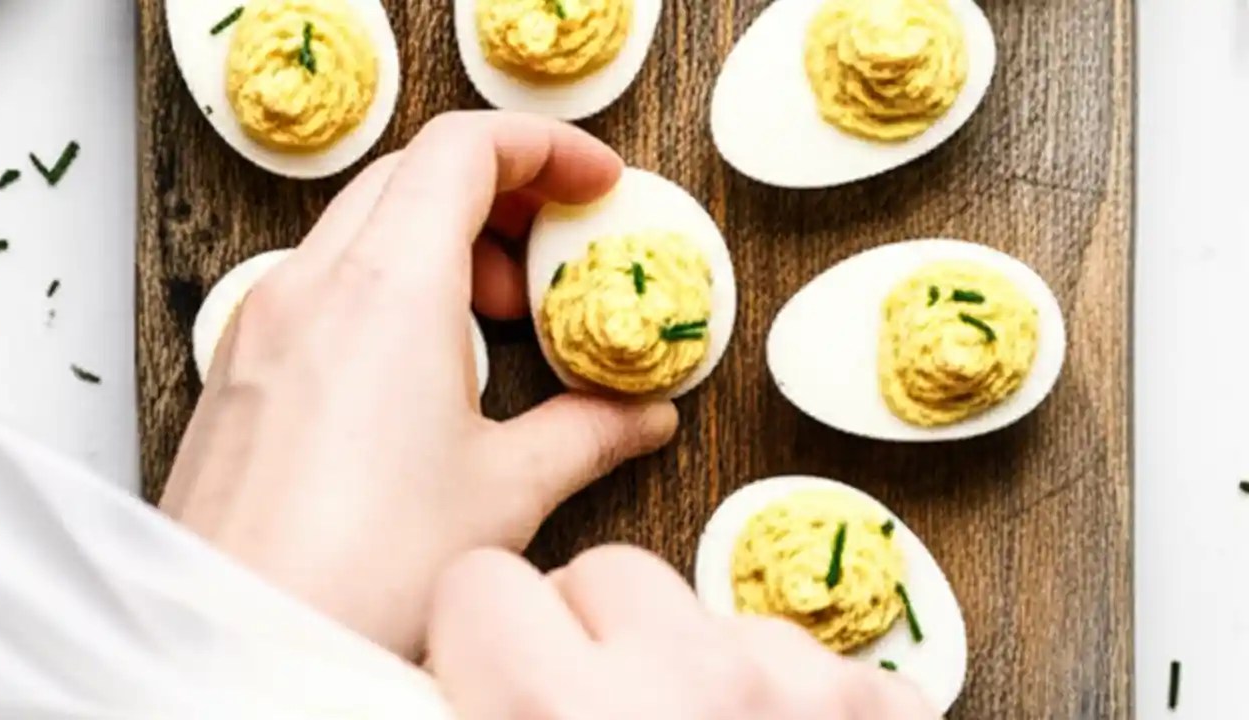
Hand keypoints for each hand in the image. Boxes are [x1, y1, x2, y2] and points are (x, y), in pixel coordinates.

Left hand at [160, 111, 678, 657]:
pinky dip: (385, 287)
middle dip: (499, 196)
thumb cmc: (359, 573)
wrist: (245, 639)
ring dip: (441, 243)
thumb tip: (639, 418)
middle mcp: (313, 286)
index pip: (465, 150)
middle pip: (413, 175)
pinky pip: (322, 282)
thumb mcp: (504, 493)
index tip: (594, 184)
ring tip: (495, 319)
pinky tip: (423, 366)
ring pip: (363, 225)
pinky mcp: (244, 367)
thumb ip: (587, 434)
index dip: (545, 150)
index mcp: (388, 290)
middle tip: (552, 256)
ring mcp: (265, 323)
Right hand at [429, 546, 938, 719]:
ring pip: (708, 604)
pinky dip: (793, 700)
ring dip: (698, 665)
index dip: (485, 638)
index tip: (499, 674)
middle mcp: (678, 688)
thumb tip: (431, 672)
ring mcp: (789, 694)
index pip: (479, 581)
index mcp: (550, 715)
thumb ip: (470, 700)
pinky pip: (809, 656)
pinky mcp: (871, 710)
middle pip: (606, 569)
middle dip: (595, 639)